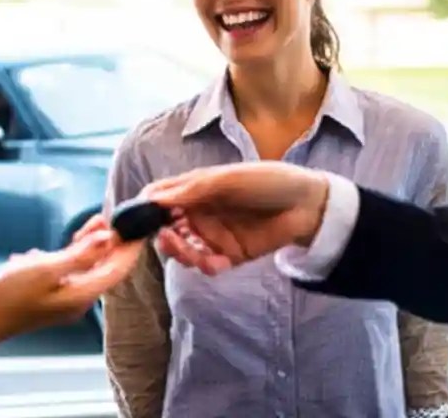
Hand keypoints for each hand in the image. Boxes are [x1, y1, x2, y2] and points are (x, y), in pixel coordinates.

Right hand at [0, 225, 143, 355]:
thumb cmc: (8, 295)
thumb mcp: (46, 268)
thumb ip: (80, 254)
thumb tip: (108, 238)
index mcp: (83, 294)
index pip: (118, 269)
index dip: (131, 247)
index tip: (140, 227)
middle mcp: (79, 299)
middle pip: (105, 267)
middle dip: (112, 242)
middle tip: (115, 218)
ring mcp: (64, 299)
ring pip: (88, 267)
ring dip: (90, 245)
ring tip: (93, 223)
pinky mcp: (51, 295)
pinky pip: (70, 272)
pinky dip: (70, 255)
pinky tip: (60, 245)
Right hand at [139, 161, 329, 274]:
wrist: (308, 205)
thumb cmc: (270, 181)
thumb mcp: (230, 179)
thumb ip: (193, 190)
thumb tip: (153, 198)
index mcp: (195, 188)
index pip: (159, 198)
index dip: (145, 210)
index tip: (139, 222)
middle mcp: (200, 211)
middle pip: (166, 230)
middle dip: (165, 239)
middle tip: (171, 241)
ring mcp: (214, 234)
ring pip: (184, 251)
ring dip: (185, 256)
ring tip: (199, 257)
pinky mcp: (229, 254)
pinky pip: (207, 265)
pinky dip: (207, 266)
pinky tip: (218, 263)